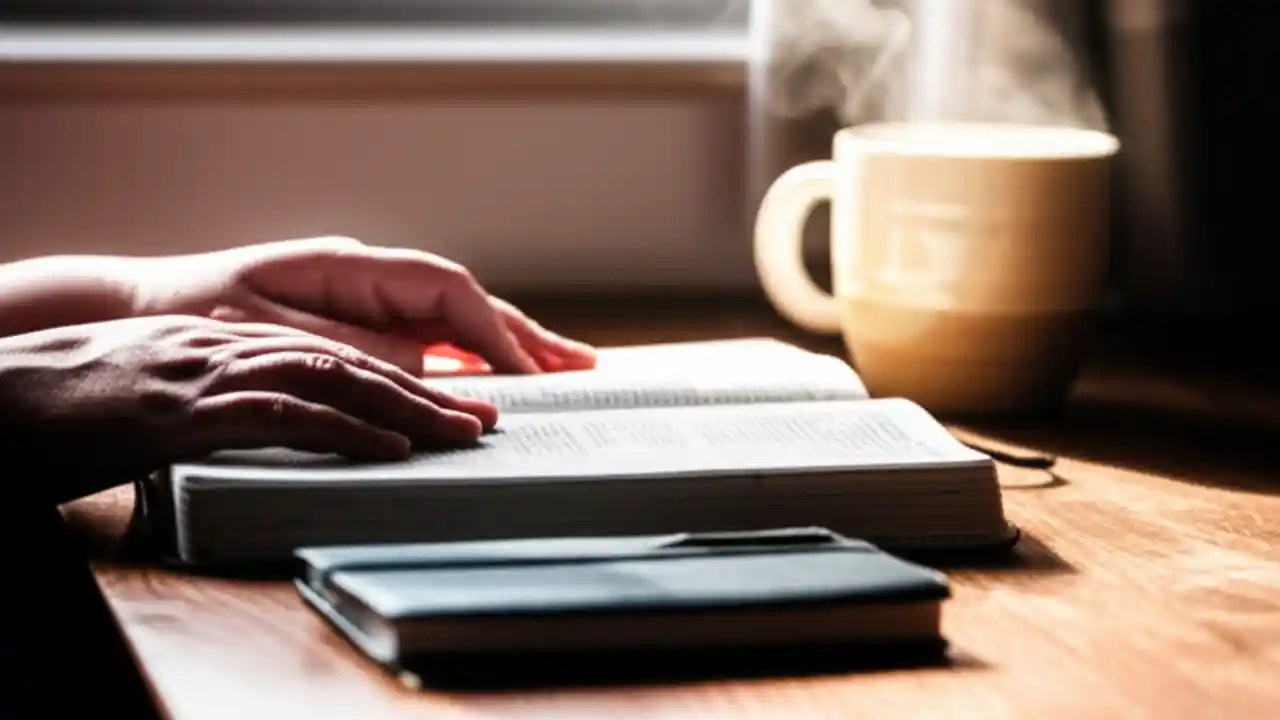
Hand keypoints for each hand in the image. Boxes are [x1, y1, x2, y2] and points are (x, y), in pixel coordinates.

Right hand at [0, 315, 496, 503]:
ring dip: (405, 408)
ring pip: (331, 379)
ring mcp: (209, 373)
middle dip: (425, 389)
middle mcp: (228, 346)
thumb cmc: (70, 401)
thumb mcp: (159, 392)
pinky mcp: (187, 411)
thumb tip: (275, 424)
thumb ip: (221, 399)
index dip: (397, 375)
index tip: (448, 401)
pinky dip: (345, 430)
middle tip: (482, 417)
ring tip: (459, 432)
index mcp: (225, 341)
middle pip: (348, 359)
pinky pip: (284, 415)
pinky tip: (388, 447)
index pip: (329, 351)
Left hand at [131, 237, 596, 374]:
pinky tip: (502, 375)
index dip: (495, 333)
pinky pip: (434, 339)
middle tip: (584, 366)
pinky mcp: (364, 324)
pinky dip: (476, 356)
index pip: (447, 293)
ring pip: (459, 320)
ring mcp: (371, 300)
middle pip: (469, 302)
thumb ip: (351, 348)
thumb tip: (429, 368)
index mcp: (353, 267)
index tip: (530, 374)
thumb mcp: (270, 336)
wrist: (154, 307)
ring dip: (514, 344)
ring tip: (569, 368)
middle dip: (527, 334)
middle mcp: (372, 279)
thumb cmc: (201, 316)